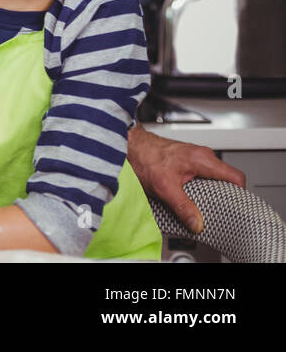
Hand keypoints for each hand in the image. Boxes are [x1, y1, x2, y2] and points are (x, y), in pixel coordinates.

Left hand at [128, 125, 245, 234]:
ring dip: (208, 191)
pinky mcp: (184, 160)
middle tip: (217, 210)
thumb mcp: (164, 187)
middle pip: (225, 179)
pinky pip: (199, 175)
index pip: (236, 177)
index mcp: (203, 159)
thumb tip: (196, 223)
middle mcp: (201, 155)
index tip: (236, 207)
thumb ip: (182, 206)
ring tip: (202, 205)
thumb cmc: (143, 156)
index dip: (240, 194)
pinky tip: (189, 196)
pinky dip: (197, 186)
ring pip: (211, 177)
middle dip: (223, 195)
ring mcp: (193, 156)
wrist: (127, 144)